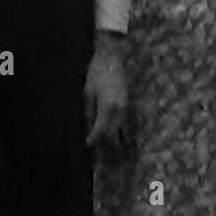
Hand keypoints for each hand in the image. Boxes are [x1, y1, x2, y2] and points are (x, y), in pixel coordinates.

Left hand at [84, 32, 126, 148]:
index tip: (88, 144)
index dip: (94, 139)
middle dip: (107, 146)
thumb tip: (89, 127)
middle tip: (100, 157)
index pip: (101, 130)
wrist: (111, 58)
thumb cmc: (96, 73)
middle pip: (113, 134)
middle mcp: (119, 110)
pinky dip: (123, 133)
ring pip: (122, 131)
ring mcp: (126, 107)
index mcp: (107, 107)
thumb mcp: (88, 93)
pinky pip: (127, 124)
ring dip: (117, 143)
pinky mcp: (128, 104)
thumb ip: (89, 112)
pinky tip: (122, 141)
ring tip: (114, 155)